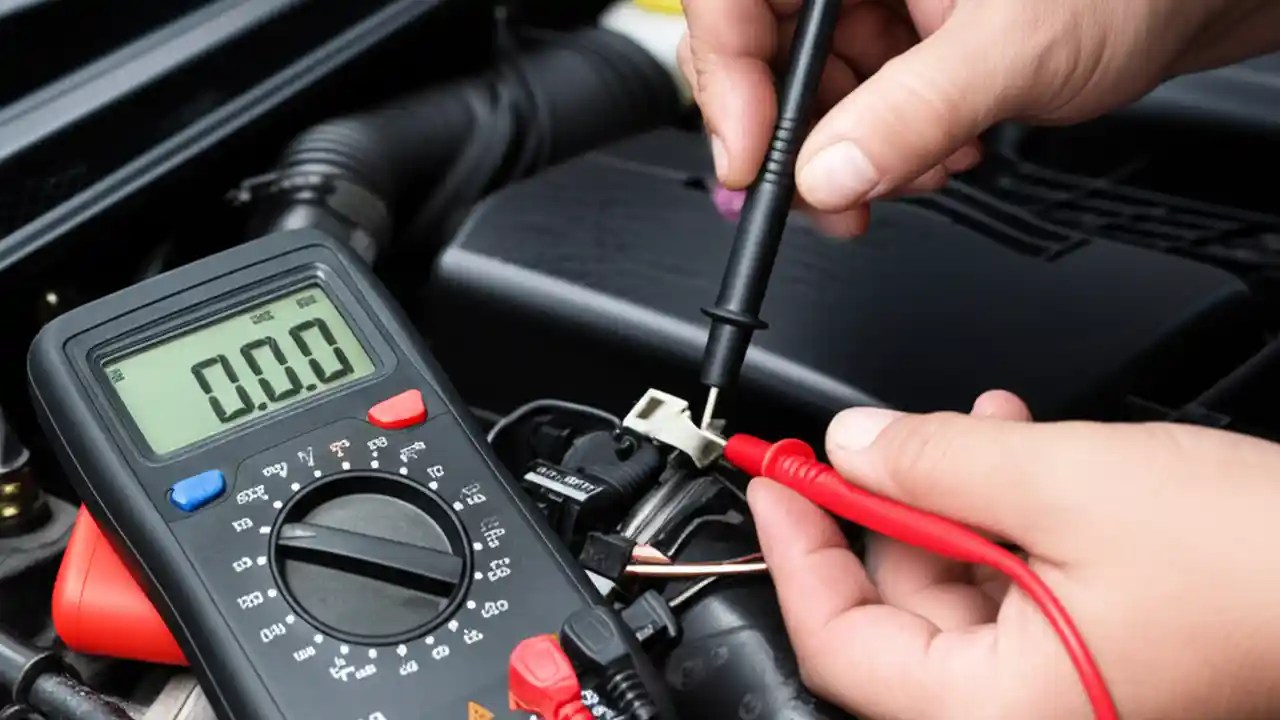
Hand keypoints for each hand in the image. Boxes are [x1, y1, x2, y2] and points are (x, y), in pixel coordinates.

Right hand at [679, 0, 1279, 234]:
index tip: (752, 158)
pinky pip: (851, 106)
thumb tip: (827, 175)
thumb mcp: (1012, 48)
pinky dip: (881, 150)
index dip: (727, 76)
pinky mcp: (894, 42)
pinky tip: (935, 153)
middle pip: (760, 48)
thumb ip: (914, 112)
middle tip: (819, 197)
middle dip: (791, 137)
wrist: (1183, 6)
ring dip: (846, 156)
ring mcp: (872, 2)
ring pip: (805, 89)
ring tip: (915, 170)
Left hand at [749, 390, 1279, 718]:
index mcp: (1000, 714)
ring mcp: (1066, 698)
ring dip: (948, 504)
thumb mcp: (1067, 484)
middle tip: (862, 442)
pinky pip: (1017, 597)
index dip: (796, 551)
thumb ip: (937, 464)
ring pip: (958, 598)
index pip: (840, 644)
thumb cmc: (1262, 567)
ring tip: (964, 428)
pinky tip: (1016, 456)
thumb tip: (856, 446)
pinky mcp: (1100, 665)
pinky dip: (1002, 524)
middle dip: (881, 512)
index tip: (778, 481)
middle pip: (895, 618)